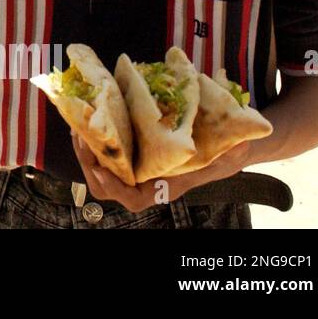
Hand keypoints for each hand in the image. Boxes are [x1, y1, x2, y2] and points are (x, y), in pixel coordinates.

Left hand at [72, 133, 255, 212]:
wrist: (220, 144)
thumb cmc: (223, 152)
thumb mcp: (229, 153)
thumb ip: (231, 153)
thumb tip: (238, 143)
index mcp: (163, 188)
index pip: (132, 200)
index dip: (115, 189)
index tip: (102, 172)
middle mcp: (144, 181)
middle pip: (105, 185)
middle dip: (89, 163)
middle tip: (81, 137)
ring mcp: (133, 168)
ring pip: (99, 168)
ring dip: (85, 149)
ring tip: (78, 125)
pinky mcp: (128, 152)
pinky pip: (103, 152)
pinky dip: (93, 138)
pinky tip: (89, 118)